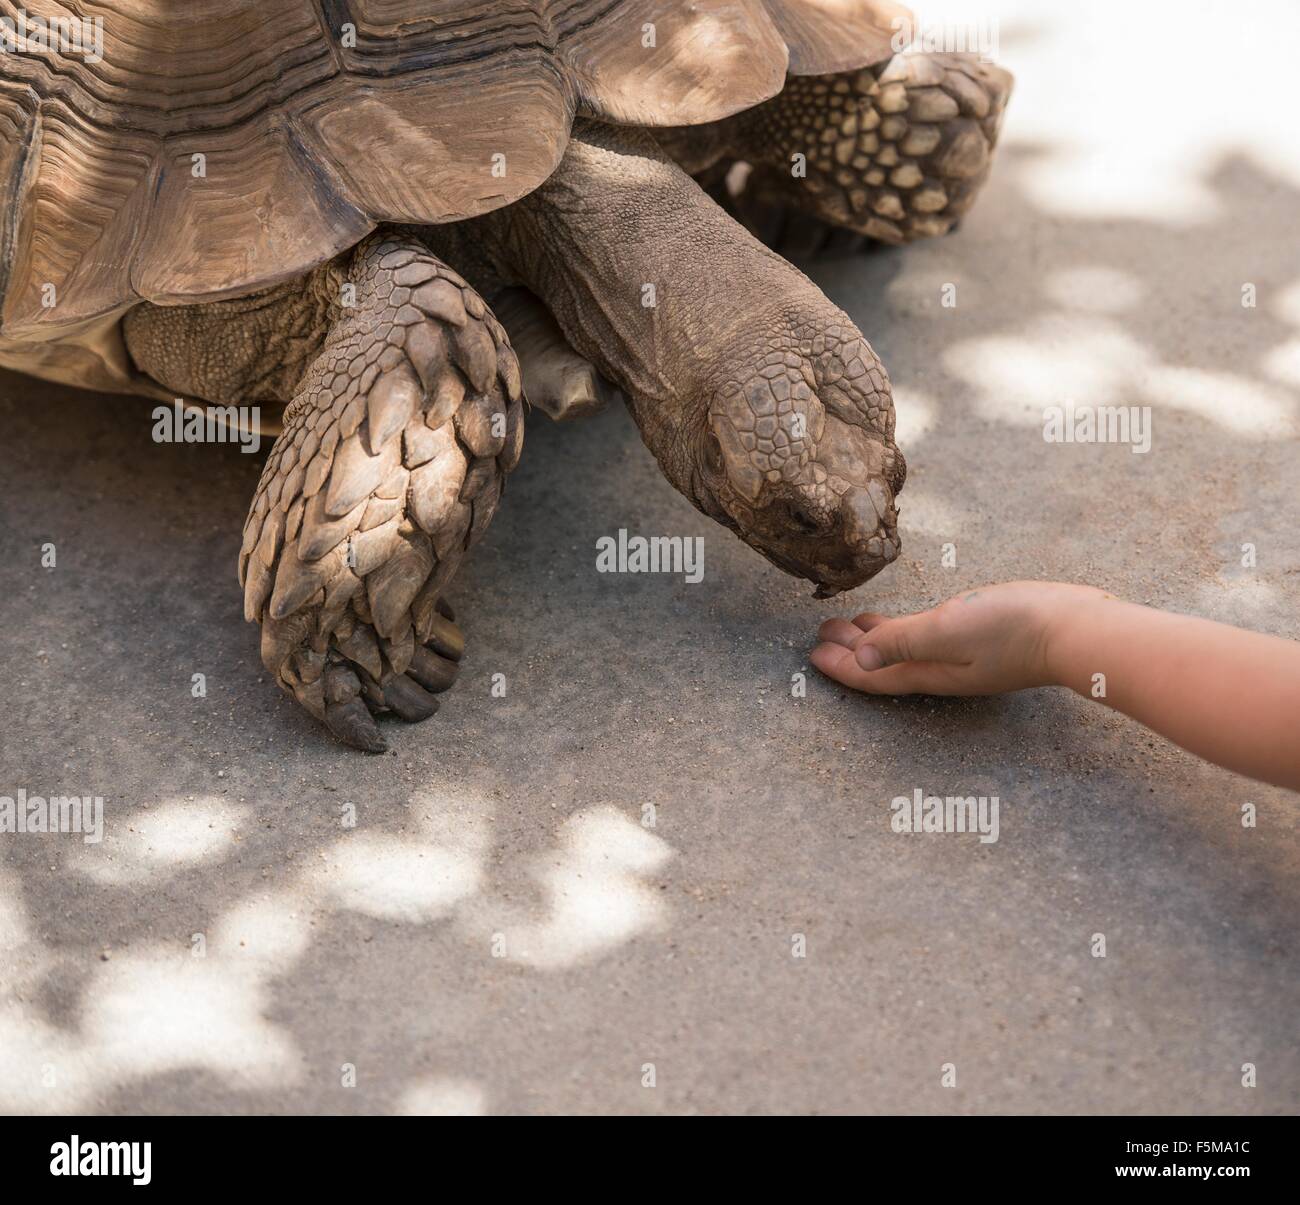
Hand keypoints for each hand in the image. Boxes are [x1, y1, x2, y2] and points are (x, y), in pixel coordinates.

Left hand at [810, 581, 1112, 695]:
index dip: (840, 668)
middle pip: (886, 664)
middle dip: (852, 651)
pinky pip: (930, 637)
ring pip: (907, 649)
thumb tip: (858, 660)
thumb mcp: (946, 629)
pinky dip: (908, 629)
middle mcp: (944, 668)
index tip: (811, 655)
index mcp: (930, 672)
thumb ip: (900, 641)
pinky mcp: (983, 637)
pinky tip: (910, 618)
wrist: (1077, 627)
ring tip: (852, 624)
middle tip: (822, 633)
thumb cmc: (1012, 628)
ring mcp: (965, 655)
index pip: (874, 676)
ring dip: (877, 639)